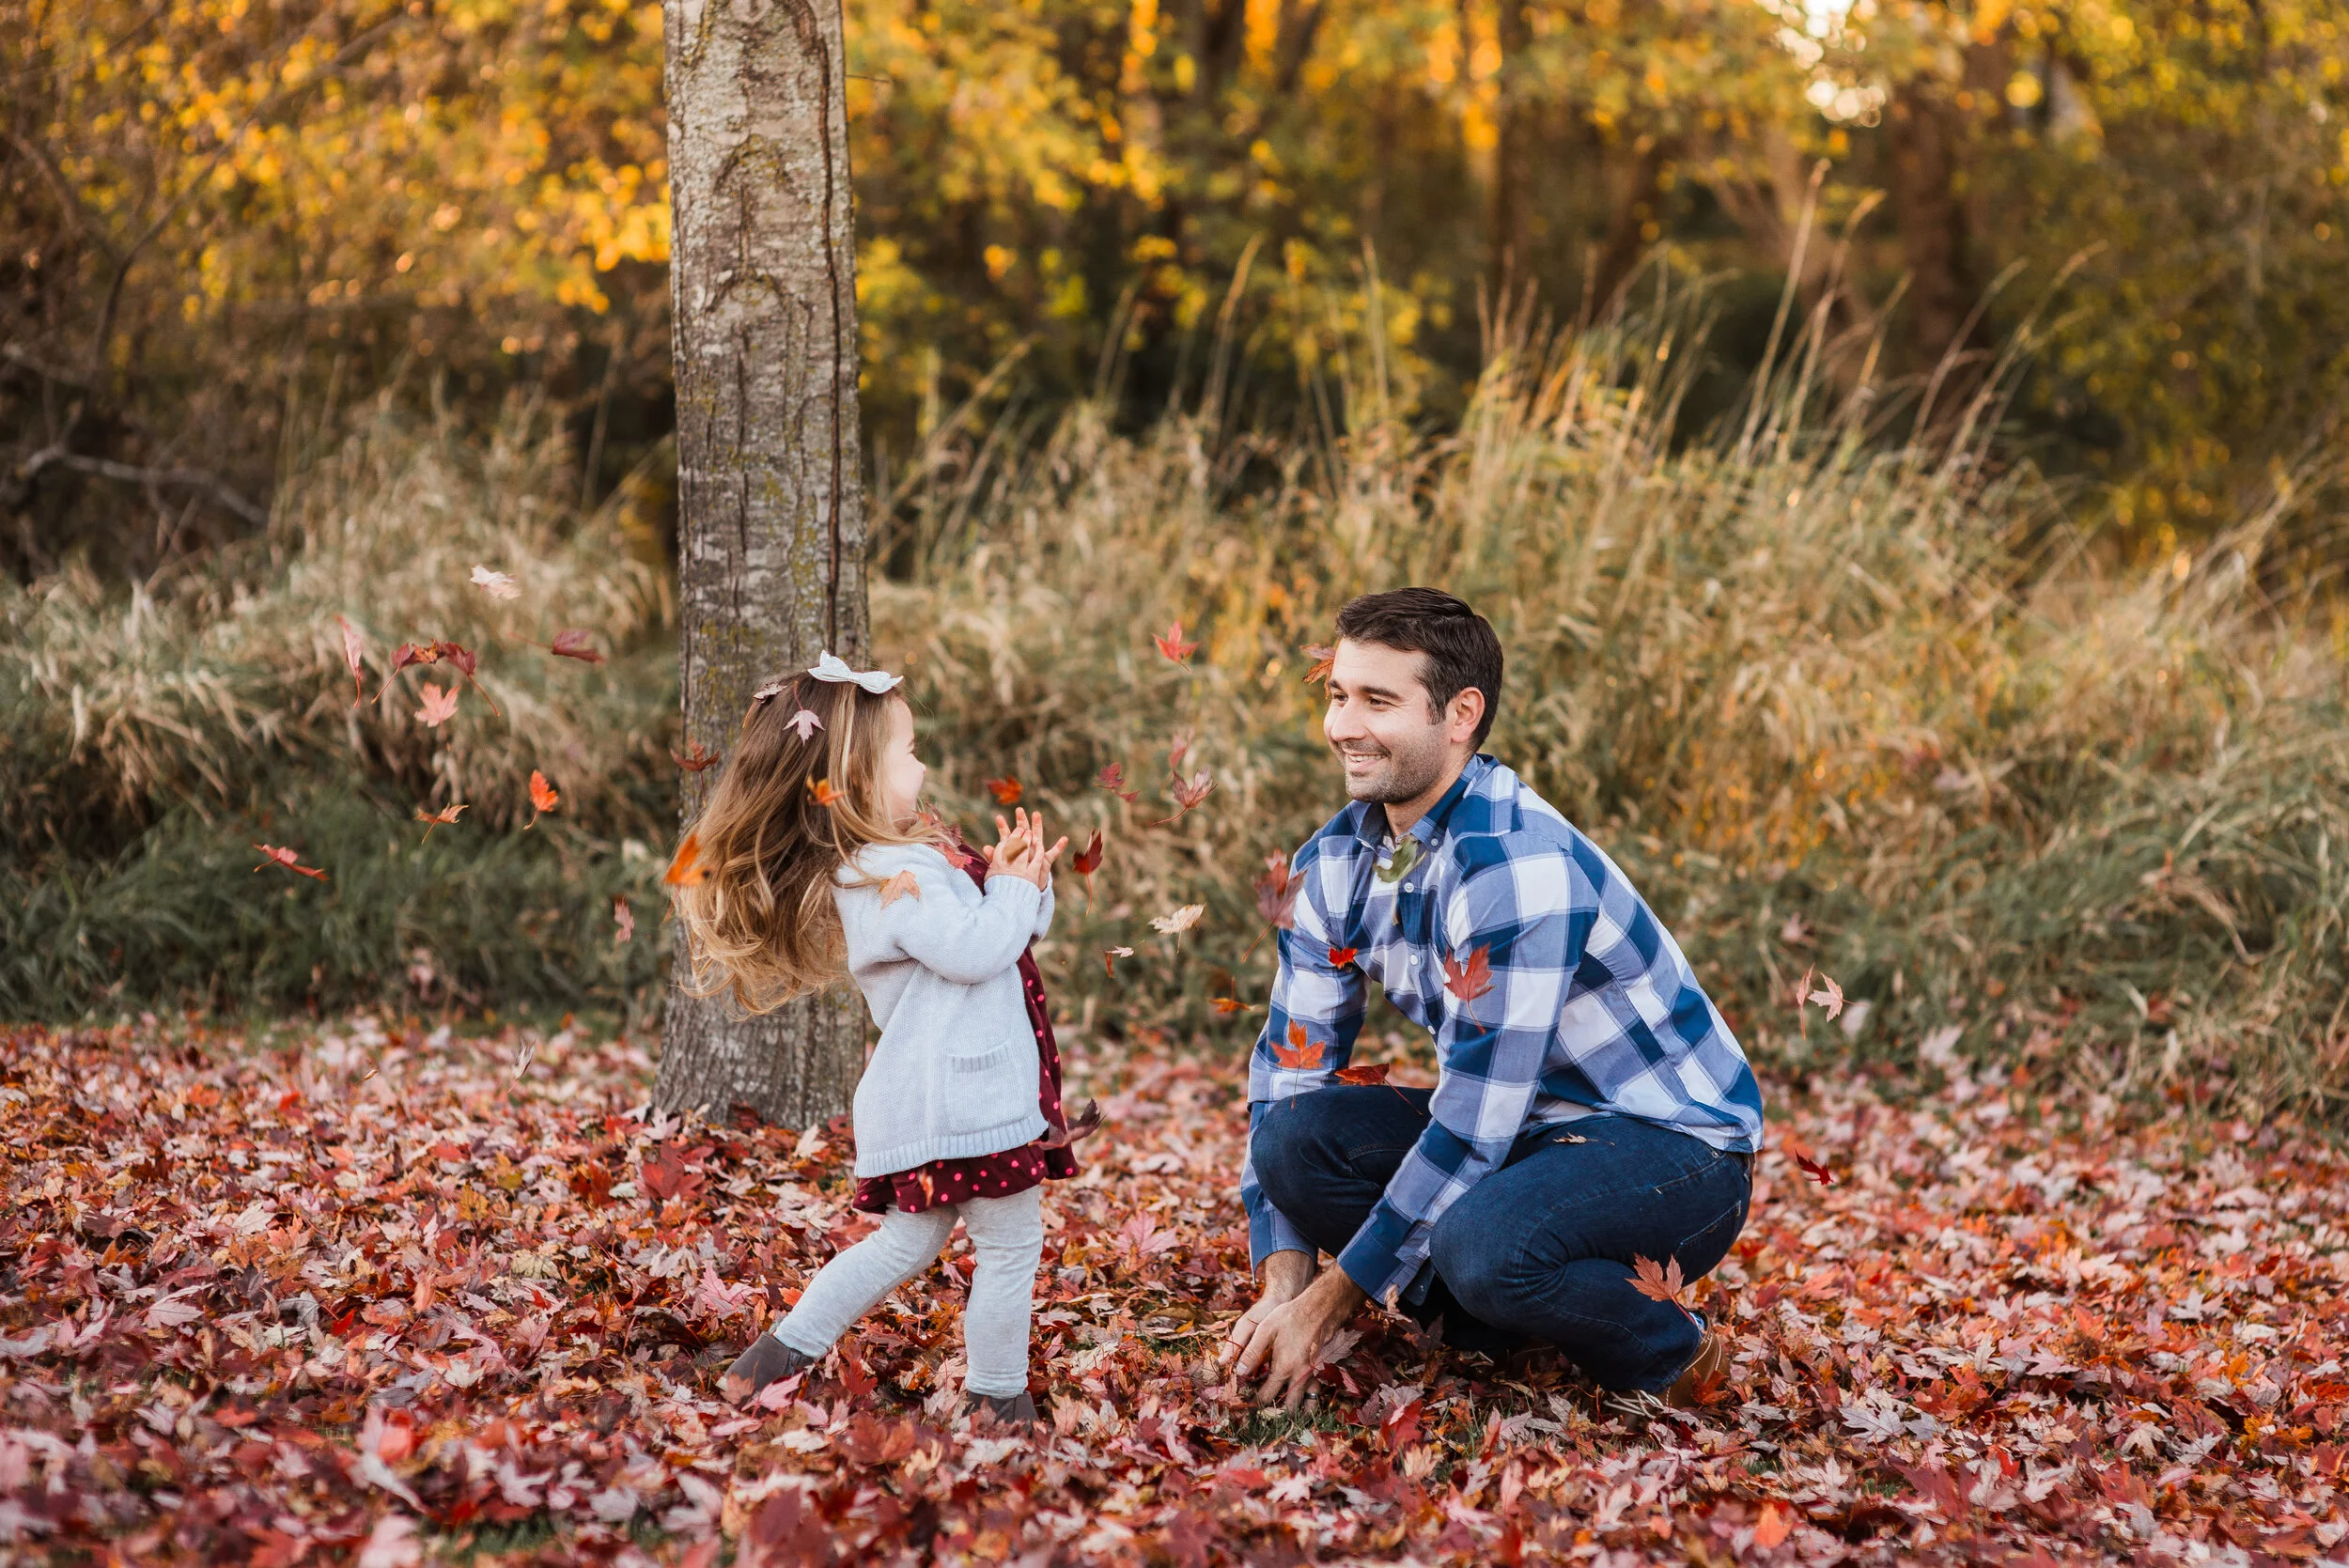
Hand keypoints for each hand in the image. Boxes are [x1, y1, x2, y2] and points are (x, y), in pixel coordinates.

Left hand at [991, 808, 1066, 888]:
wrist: (1024, 890)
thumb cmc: (1013, 877)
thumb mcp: (1002, 867)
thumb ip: (995, 857)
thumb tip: (984, 848)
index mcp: (1014, 850)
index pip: (1007, 836)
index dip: (1003, 827)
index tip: (998, 817)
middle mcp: (1025, 848)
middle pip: (1022, 831)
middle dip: (1021, 820)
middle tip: (1018, 809)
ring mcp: (1036, 852)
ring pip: (1037, 836)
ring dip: (1037, 825)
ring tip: (1036, 814)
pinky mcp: (1044, 861)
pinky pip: (1053, 853)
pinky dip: (1059, 847)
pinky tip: (1064, 839)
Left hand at [1225, 1255, 1363, 1408]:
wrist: (1320, 1309)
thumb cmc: (1290, 1317)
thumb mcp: (1266, 1329)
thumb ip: (1252, 1352)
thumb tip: (1240, 1372)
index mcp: (1283, 1368)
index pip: (1266, 1395)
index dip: (1256, 1404)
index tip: (1248, 1409)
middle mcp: (1299, 1376)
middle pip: (1289, 1405)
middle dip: (1278, 1415)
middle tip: (1267, 1421)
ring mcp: (1313, 1374)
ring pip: (1307, 1403)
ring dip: (1298, 1412)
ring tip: (1289, 1421)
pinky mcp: (1321, 1369)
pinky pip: (1317, 1392)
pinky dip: (1311, 1401)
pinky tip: (1306, 1403)